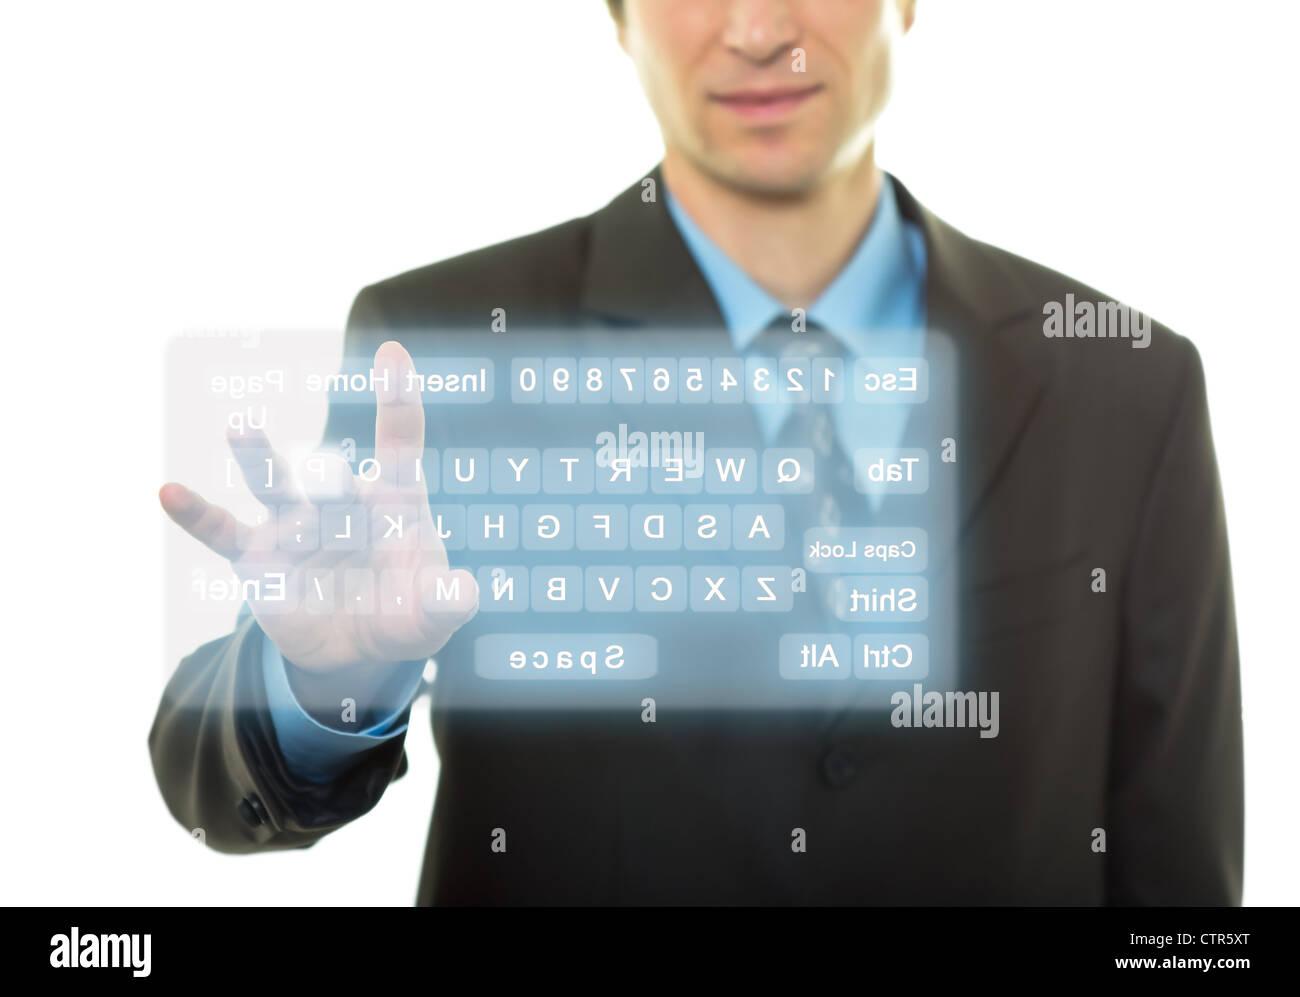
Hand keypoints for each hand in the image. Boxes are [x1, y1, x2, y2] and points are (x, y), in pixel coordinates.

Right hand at [160, 340, 477, 676]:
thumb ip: (448, 600)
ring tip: (241, 428)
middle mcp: (340, 503)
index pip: (398, 443)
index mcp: (391, 501)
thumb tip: (465, 592)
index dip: (397, 400)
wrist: (359, 649)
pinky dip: (197, 514)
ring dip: (258, 457)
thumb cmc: (405, 611)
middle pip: (334, 477)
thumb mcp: (433, 612)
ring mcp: (294, 525)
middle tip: (333, 481)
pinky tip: (168, 493)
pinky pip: (222, 532)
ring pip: (274, 483)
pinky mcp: (258, 556)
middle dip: (331, 479)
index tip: (393, 354)